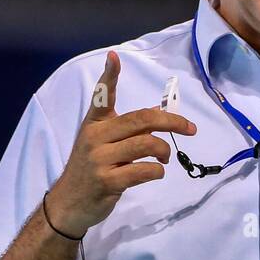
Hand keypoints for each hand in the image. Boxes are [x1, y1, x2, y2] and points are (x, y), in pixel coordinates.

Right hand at [46, 51, 196, 236]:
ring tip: (165, 158)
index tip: (114, 56)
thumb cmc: (91, 168)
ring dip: (165, 151)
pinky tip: (155, 172)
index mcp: (95, 124)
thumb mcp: (103, 143)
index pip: (102, 96)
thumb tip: (159, 113)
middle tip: (190, 128)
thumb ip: (127, 129)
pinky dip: (158, 171)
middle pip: (141, 120)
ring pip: (147, 144)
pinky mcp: (108, 181)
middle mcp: (95, 137)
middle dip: (172, 122)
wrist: (69, 203)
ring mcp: (100, 159)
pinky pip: (145, 170)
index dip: (109, 76)